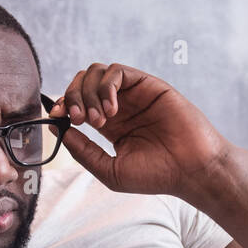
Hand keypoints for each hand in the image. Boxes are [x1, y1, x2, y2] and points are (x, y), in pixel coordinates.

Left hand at [49, 63, 234, 200]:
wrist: (191, 170)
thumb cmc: (157, 175)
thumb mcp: (110, 170)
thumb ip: (84, 151)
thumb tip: (59, 129)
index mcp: (110, 125)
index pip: (77, 103)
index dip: (62, 105)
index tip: (56, 117)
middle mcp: (120, 106)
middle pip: (82, 84)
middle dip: (72, 97)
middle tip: (78, 119)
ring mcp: (134, 94)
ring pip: (96, 73)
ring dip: (88, 93)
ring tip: (98, 119)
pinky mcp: (148, 85)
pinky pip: (117, 72)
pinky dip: (106, 87)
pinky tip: (112, 110)